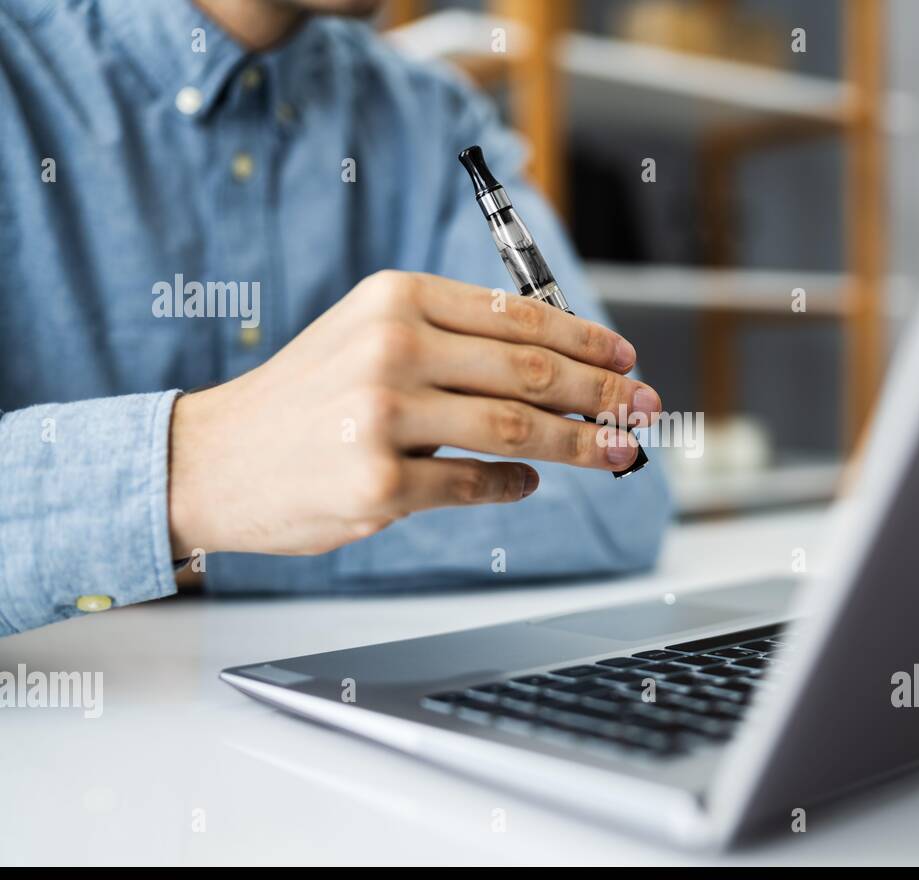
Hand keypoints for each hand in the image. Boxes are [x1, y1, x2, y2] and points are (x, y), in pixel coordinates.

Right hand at [167, 271, 659, 558]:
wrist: (214, 458)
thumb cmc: (306, 396)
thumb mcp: (369, 335)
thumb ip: (455, 339)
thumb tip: (560, 364)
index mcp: (397, 298)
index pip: (521, 316)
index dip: (587, 340)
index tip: (626, 358)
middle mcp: (393, 347)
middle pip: (534, 372)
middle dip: (605, 392)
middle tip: (645, 408)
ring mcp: (384, 416)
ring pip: (518, 428)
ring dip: (583, 442)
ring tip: (618, 449)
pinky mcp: (379, 483)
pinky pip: (476, 484)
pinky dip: (514, 485)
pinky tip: (528, 482)